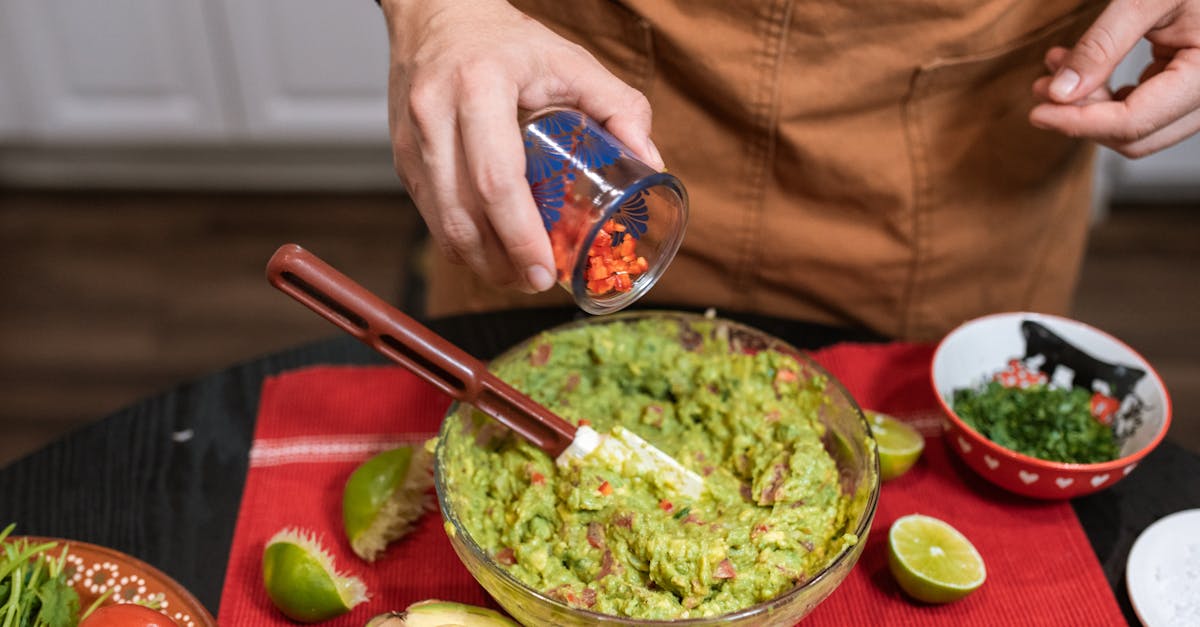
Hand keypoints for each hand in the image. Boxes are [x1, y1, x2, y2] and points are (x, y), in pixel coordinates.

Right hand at [380, 0, 662, 292]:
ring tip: (517, 274)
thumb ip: (620, 107)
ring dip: (480, 262)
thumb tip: (650, 164)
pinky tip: (492, 250)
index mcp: (479, 87)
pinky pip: (431, 217)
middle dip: (502, 263)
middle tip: (538, 281)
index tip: (545, 267)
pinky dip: (463, 243)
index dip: (520, 235)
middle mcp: (435, 114)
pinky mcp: (401, 158)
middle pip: (464, 215)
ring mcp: (410, 140)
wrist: (437, 14)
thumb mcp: (572, 61)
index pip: (496, 179)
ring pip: (441, 225)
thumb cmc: (506, 42)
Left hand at [1029, 0, 1199, 157]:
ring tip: (1055, 67)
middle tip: (1042, 86)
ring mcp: (1196, 96)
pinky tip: (1079, 71)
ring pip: (1133, 127)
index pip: (1134, 122)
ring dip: (1088, 105)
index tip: (1038, 114)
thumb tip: (1060, 93)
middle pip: (1133, 136)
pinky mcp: (1183, 88)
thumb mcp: (1145, 0)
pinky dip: (1105, 95)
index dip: (1080, 123)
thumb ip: (1103, 44)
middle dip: (1080, 116)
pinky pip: (1140, 108)